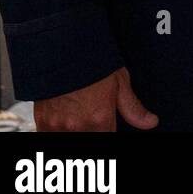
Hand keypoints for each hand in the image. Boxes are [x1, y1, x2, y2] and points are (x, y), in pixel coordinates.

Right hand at [34, 67, 158, 131]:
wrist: (63, 50)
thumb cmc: (92, 63)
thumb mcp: (120, 83)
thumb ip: (133, 108)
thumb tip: (150, 122)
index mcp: (99, 118)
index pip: (108, 140)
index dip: (109, 134)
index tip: (108, 127)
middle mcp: (77, 126)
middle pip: (87, 143)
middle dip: (93, 132)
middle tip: (93, 121)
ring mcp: (57, 126)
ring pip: (68, 141)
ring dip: (74, 133)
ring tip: (79, 119)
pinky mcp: (42, 122)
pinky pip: (49, 136)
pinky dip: (57, 133)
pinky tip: (65, 122)